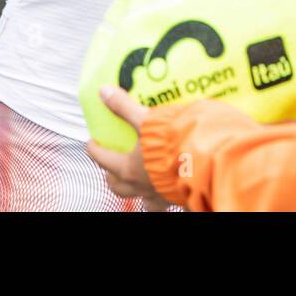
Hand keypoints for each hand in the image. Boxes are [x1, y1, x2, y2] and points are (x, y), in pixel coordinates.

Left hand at [85, 85, 171, 208]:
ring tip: (135, 181)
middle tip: (111, 165)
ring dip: (133, 190)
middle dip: (111, 176)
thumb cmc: (172, 142)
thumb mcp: (145, 120)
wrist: (203, 161)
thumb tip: (105, 91)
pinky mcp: (175, 198)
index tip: (92, 143)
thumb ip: (125, 107)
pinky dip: (160, 197)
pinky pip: (162, 203)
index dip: (95, 150)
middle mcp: (139, 185)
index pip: (103, 159)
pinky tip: (165, 188)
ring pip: (138, 199)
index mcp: (128, 168)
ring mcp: (157, 194)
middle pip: (117, 185)